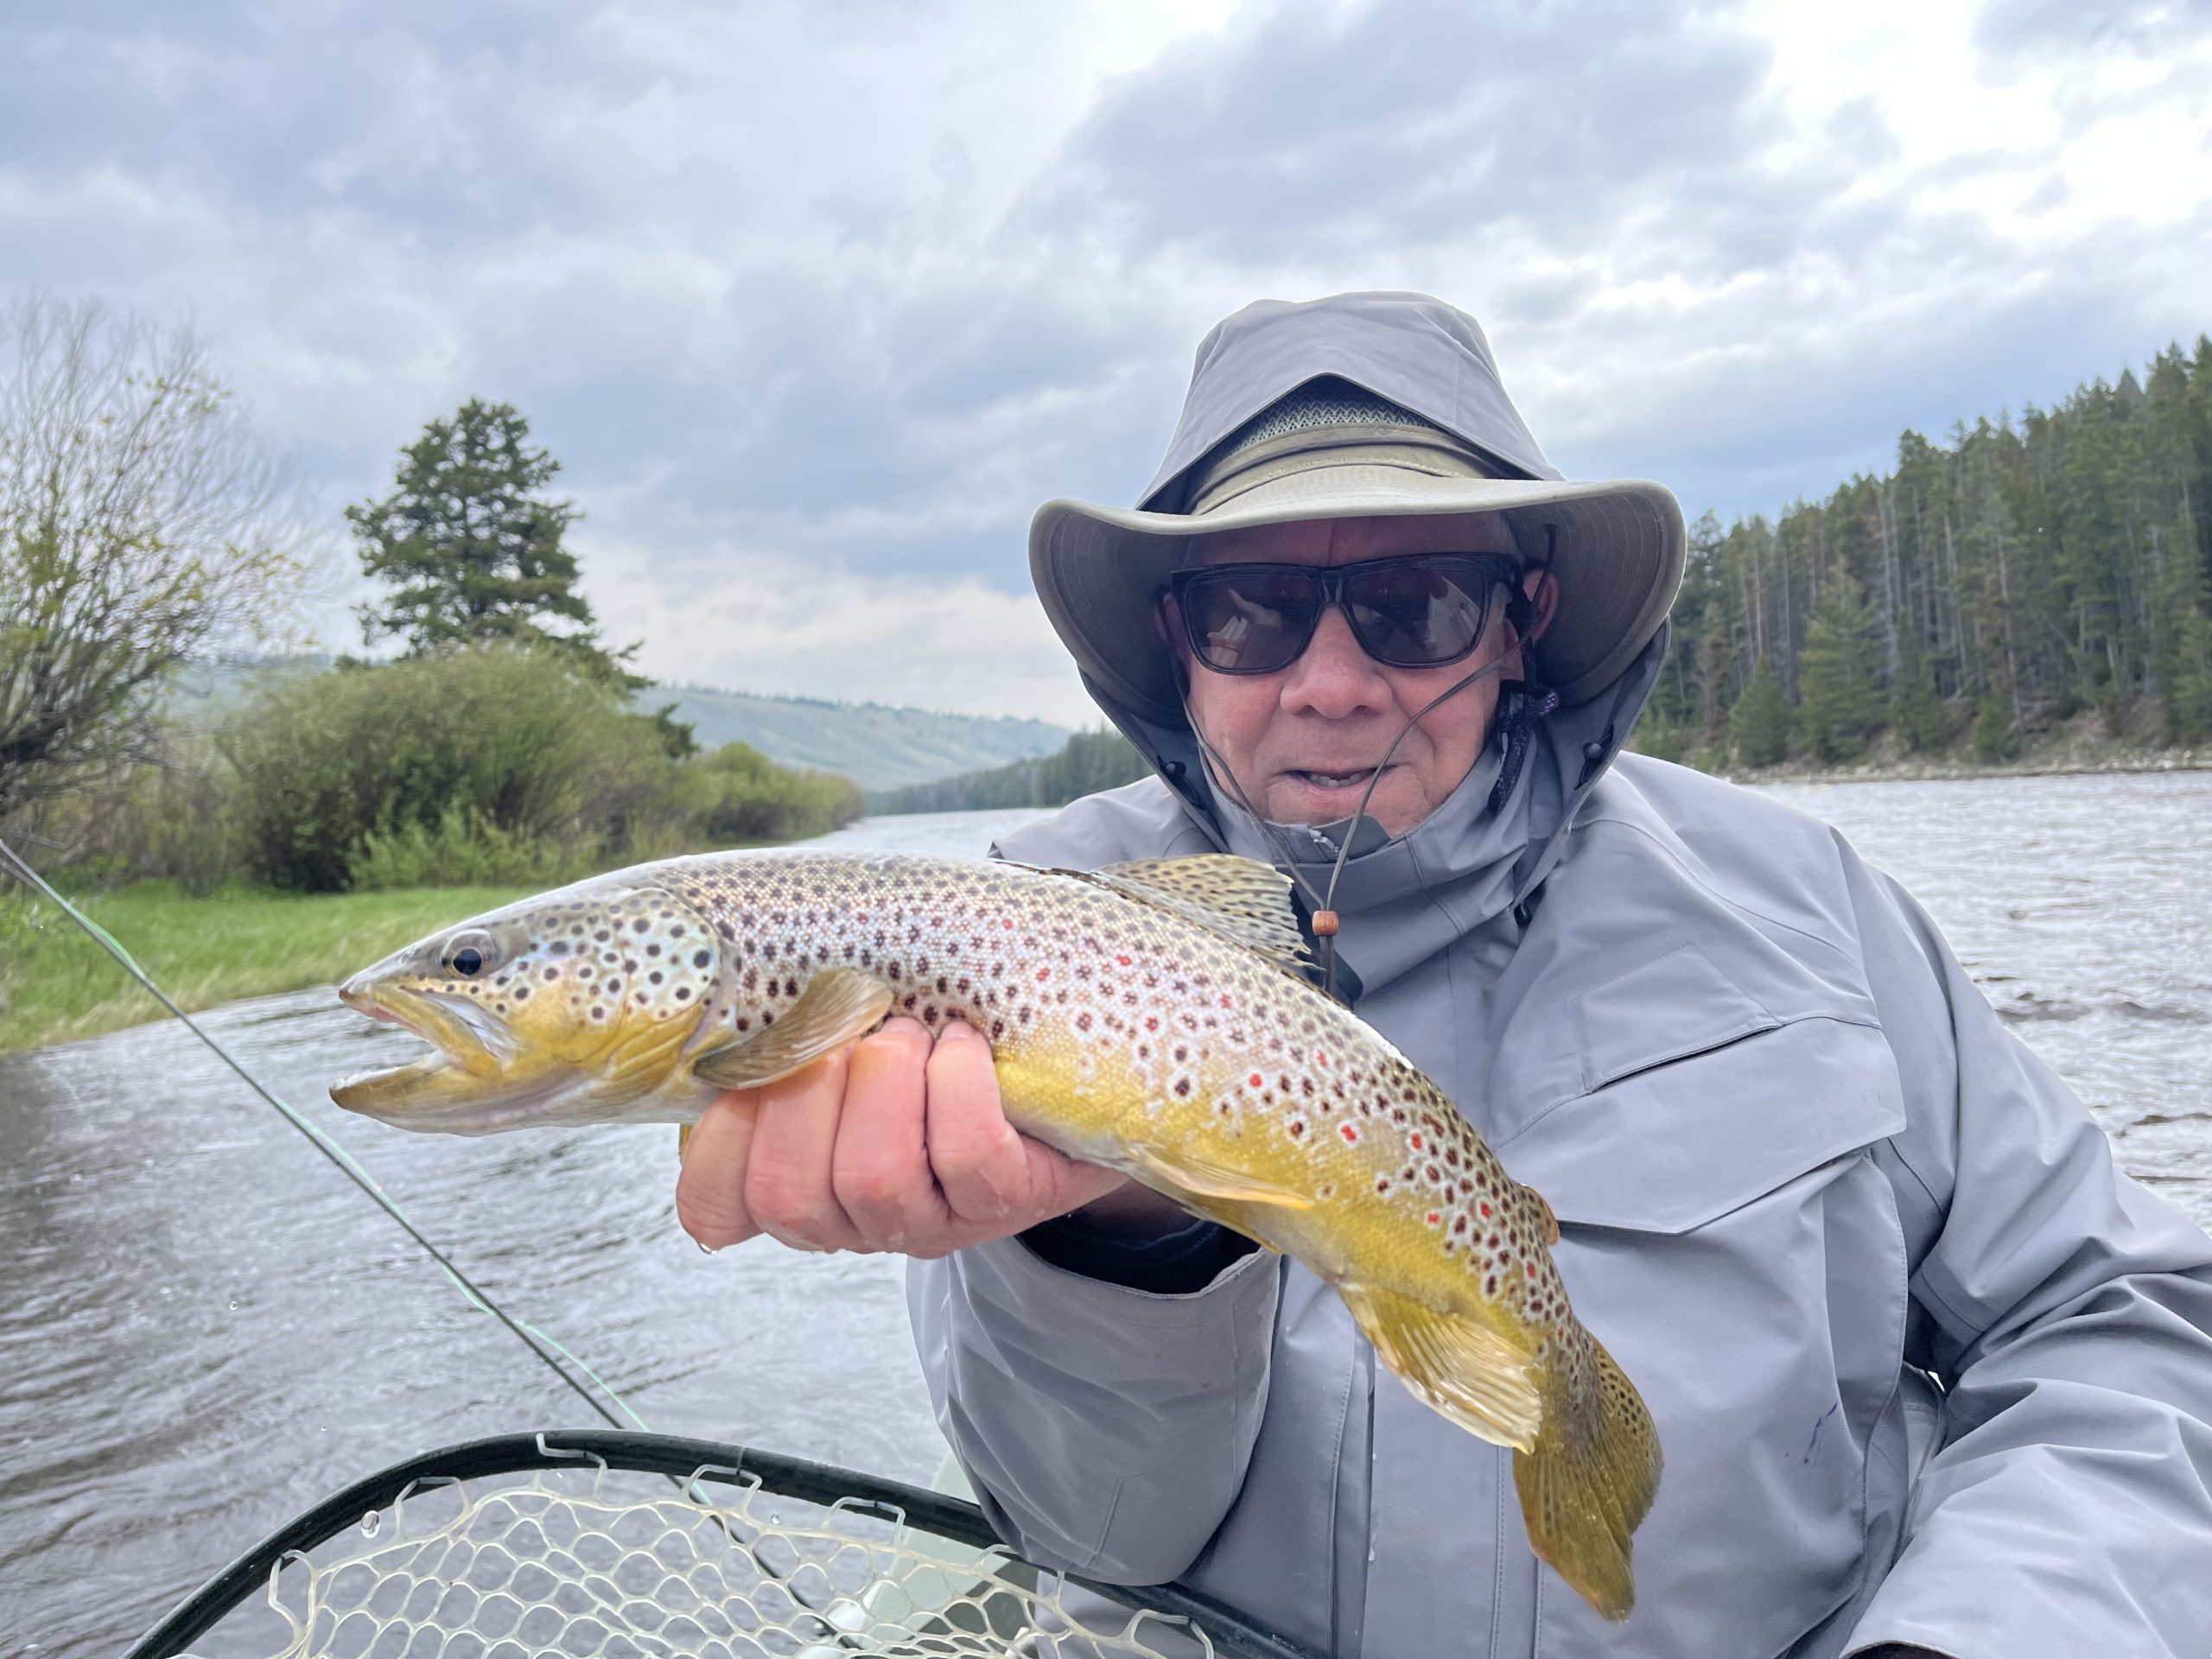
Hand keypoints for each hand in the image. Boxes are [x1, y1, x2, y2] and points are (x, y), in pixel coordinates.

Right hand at [675, 1016, 1149, 1256]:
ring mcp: (936, 1220)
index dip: (717, 1141)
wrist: (1060, 1065)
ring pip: (873, 1178)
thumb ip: (787, 1033)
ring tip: (915, 1035)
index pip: (717, 1207)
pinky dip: (958, 1085)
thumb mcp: (846, 1036)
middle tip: (856, 1033)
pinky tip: (964, 1048)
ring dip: (887, 1081)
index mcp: (803, 1182)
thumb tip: (741, 1002)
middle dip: (809, 1089)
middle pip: (788, 1192)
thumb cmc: (932, 1041)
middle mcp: (860, 1220)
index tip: (748, 1071)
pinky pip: (966, 1154)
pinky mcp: (1009, 1200)